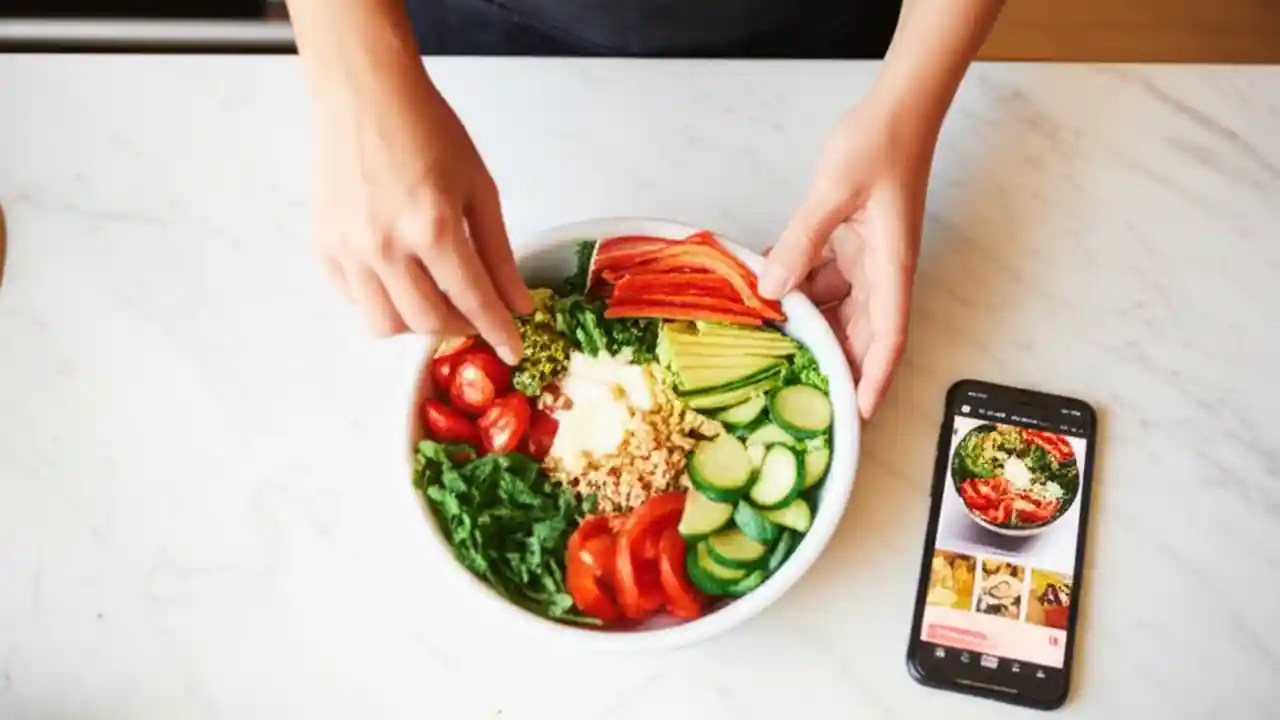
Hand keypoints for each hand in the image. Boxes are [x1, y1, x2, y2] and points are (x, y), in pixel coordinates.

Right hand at [311, 68, 530, 362]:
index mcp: (432, 227)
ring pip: (385, 324)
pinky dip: (383, 302)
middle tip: (476, 316)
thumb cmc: (427, 131)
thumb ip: (498, 253)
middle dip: (460, 328)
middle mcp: (386, 246)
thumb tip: (518, 303)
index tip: (513, 350)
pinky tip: (401, 280)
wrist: (364, 95)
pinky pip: (355, 300)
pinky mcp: (324, 246)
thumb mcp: (478, 188)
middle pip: (427, 321)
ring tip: (436, 300)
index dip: (497, 331)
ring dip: (417, 324)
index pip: (471, 300)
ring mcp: (349, 249)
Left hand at [759, 101, 932, 419]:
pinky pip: (821, 278)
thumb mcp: (833, 193)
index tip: (861, 414)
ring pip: (837, 308)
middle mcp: (881, 270)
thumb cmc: (878, 145)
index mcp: (890, 266)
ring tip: (773, 352)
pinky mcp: (848, 243)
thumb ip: (801, 242)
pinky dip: (797, 290)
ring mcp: (865, 258)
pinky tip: (766, 297)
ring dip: (810, 327)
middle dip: (838, 367)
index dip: (876, 378)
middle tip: (803, 399)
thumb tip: (773, 289)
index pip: (888, 336)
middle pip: (861, 333)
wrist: (895, 109)